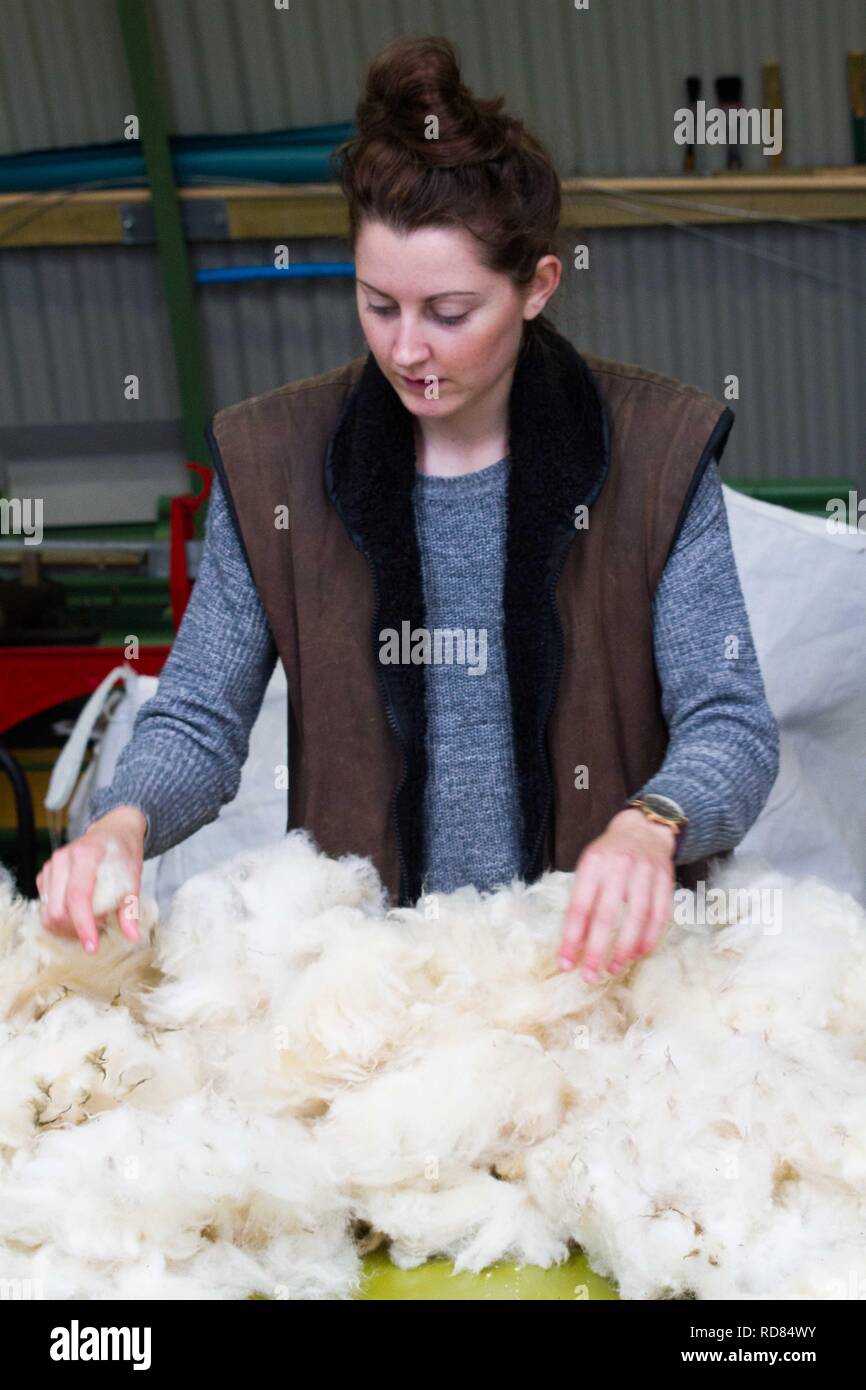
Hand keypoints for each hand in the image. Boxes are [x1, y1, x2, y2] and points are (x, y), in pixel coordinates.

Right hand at [36, 806, 146, 954]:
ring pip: (47, 912)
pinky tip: (80, 913)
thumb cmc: (123, 855)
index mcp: (86, 856)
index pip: (77, 897)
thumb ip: (130, 908)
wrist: (113, 831)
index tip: (92, 947)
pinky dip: (61, 918)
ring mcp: (50, 866)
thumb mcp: (133, 879)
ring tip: (92, 919)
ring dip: (67, 926)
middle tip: (100, 925)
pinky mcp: (44, 875)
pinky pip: (45, 906)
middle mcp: (62, 859)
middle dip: (75, 929)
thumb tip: (132, 937)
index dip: (83, 925)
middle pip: (57, 910)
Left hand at [557, 808, 675, 981]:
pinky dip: (649, 939)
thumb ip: (581, 901)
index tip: (566, 963)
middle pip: (607, 915)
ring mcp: (646, 873)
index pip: (580, 906)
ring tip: (614, 969)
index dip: (572, 938)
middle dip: (597, 950)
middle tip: (589, 976)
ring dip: (625, 949)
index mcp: (593, 863)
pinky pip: (660, 916)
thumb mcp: (588, 868)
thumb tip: (572, 944)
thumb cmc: (608, 855)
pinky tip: (638, 954)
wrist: (643, 828)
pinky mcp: (666, 880)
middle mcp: (619, 866)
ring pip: (637, 918)